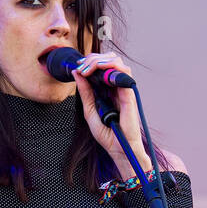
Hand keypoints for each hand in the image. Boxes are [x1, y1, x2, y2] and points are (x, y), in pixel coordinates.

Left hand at [71, 51, 150, 175]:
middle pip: (108, 61)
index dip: (90, 62)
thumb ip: (85, 93)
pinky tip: (98, 70)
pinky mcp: (129, 93)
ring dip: (100, 61)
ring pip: (116, 62)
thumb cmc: (108, 135)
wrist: (119, 148)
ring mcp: (124, 89)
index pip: (101, 68)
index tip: (78, 67)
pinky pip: (124, 72)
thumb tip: (77, 73)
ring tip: (87, 68)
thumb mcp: (89, 111)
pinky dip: (110, 66)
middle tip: (81, 67)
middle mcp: (117, 87)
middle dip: (93, 59)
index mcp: (108, 91)